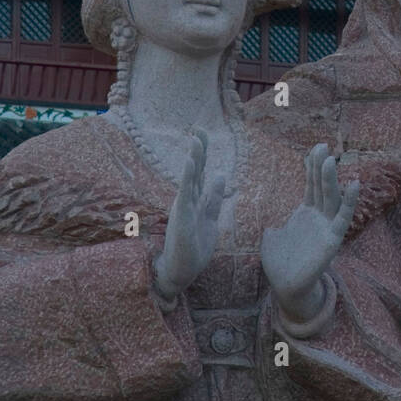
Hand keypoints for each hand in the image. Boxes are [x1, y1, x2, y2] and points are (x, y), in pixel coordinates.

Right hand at [154, 130, 224, 304]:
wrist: (181, 272)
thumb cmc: (194, 247)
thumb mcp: (210, 217)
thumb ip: (214, 197)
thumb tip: (219, 174)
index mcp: (194, 199)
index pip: (200, 171)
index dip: (202, 152)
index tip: (202, 132)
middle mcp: (187, 200)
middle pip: (195, 171)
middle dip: (198, 150)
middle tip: (199, 128)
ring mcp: (184, 208)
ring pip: (190, 180)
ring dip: (193, 160)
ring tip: (195, 140)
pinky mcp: (182, 218)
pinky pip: (185, 195)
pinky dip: (188, 179)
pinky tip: (191, 164)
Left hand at [261, 143, 359, 323]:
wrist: (286, 287)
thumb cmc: (280, 265)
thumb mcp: (270, 240)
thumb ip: (272, 228)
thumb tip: (270, 225)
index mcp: (304, 214)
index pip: (310, 185)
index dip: (312, 167)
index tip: (315, 148)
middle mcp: (318, 217)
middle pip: (321, 186)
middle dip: (321, 166)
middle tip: (323, 145)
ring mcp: (327, 226)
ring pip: (331, 198)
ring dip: (331, 179)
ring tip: (330, 159)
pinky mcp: (333, 239)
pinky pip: (343, 218)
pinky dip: (349, 201)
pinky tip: (354, 184)